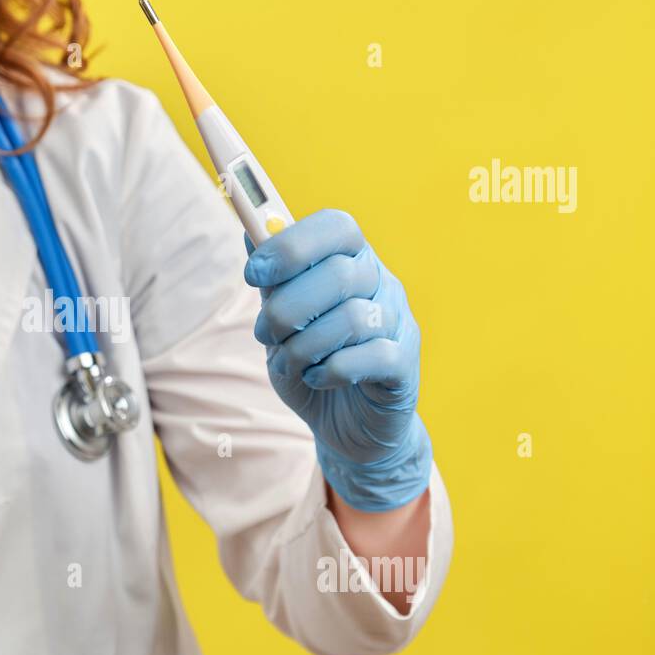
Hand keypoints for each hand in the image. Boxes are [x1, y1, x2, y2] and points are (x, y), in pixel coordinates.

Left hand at [244, 209, 431, 511]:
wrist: (347, 427)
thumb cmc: (314, 364)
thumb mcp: (282, 324)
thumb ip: (272, 281)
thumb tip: (250, 232)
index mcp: (352, 261)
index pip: (336, 227)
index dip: (292, 245)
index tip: (253, 273)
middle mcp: (382, 284)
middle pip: (338, 273)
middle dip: (286, 308)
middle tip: (267, 334)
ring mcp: (399, 323)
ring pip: (352, 317)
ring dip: (304, 346)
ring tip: (291, 363)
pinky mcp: (405, 364)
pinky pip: (370, 356)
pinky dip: (331, 371)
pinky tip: (318, 380)